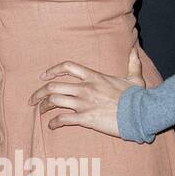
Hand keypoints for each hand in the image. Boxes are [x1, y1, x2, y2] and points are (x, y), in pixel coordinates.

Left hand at [28, 47, 144, 137]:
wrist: (140, 113)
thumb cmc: (137, 97)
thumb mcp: (135, 77)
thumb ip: (132, 63)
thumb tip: (135, 49)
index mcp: (94, 76)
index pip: (67, 67)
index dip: (52, 70)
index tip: (43, 77)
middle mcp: (85, 88)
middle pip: (53, 86)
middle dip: (40, 93)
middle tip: (33, 99)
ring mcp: (84, 103)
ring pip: (54, 101)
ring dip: (44, 107)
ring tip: (40, 112)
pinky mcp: (85, 118)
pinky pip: (63, 119)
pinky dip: (54, 123)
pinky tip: (52, 126)